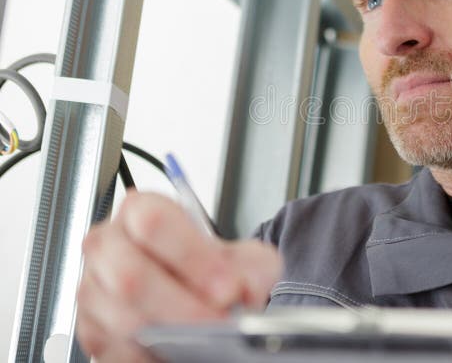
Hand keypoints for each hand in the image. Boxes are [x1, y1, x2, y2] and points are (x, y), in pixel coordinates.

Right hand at [76, 191, 281, 361]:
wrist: (198, 295)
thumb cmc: (210, 269)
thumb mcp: (244, 257)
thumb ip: (251, 266)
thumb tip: (243, 289)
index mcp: (139, 211)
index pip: (154, 222)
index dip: (192, 257)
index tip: (226, 287)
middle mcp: (108, 245)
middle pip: (132, 275)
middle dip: (184, 306)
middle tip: (221, 321)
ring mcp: (93, 288)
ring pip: (125, 318)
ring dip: (171, 334)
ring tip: (209, 338)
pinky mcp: (91, 329)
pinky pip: (116, 350)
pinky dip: (151, 355)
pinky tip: (179, 352)